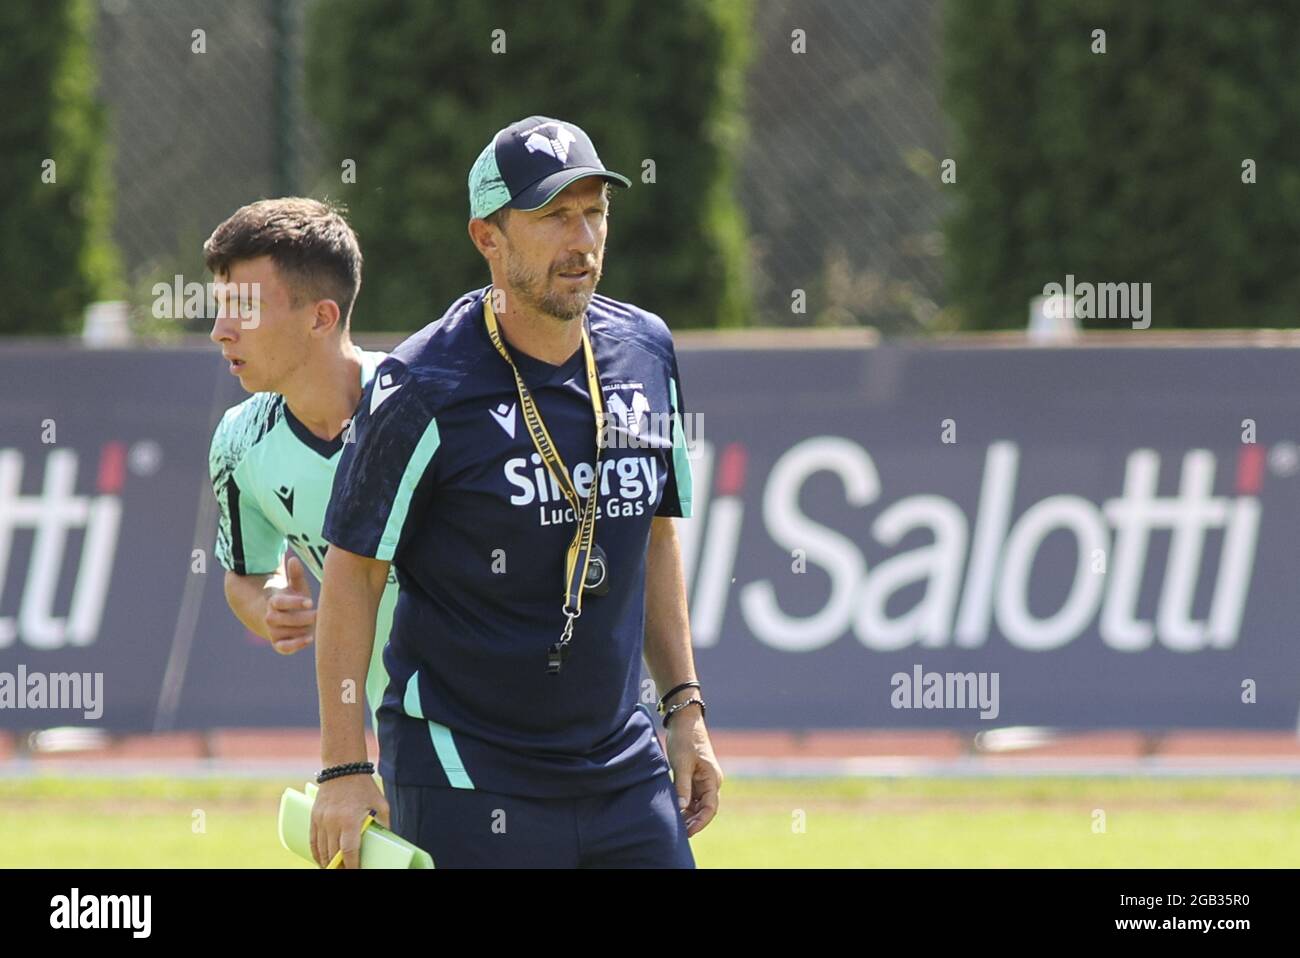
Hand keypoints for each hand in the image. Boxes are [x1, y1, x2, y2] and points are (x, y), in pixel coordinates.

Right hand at [265, 552, 315, 653]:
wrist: (280, 619)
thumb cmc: (292, 600)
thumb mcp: (295, 587)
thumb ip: (296, 575)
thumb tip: (293, 559)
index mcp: (274, 602)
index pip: (280, 603)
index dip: (294, 603)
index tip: (309, 602)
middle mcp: (271, 618)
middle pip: (281, 619)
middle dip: (300, 618)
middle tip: (318, 614)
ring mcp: (274, 632)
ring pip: (283, 633)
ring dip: (300, 630)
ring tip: (314, 626)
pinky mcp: (279, 644)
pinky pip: (284, 648)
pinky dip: (294, 646)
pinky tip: (309, 639)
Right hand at [310, 773, 389, 868]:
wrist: (342, 768)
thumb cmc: (363, 786)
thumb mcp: (380, 802)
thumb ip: (385, 821)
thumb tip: (390, 837)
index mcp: (350, 821)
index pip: (349, 851)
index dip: (352, 866)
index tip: (356, 871)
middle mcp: (333, 823)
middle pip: (333, 854)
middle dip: (339, 867)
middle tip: (346, 871)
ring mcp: (321, 821)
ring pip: (321, 850)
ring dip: (327, 862)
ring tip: (334, 869)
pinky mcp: (314, 817)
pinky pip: (312, 840)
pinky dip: (316, 853)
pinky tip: (321, 861)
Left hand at [665, 708, 722, 836]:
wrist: (683, 719)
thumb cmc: (685, 739)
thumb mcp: (682, 764)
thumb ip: (682, 787)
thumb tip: (681, 809)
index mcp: (712, 779)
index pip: (710, 808)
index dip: (700, 822)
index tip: (688, 833)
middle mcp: (710, 782)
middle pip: (705, 809)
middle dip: (693, 821)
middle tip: (677, 833)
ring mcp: (702, 779)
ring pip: (697, 804)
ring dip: (688, 814)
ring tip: (674, 825)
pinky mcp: (693, 776)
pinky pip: (691, 796)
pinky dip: (684, 805)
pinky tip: (674, 811)